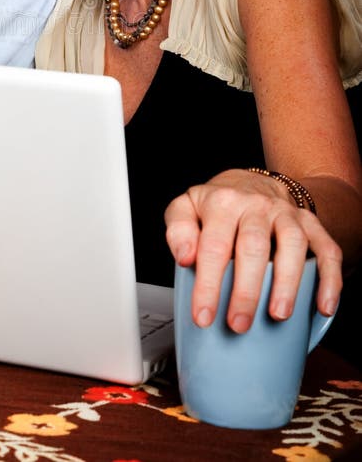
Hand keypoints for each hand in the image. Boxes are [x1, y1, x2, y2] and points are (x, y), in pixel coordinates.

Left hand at [164, 171, 341, 332]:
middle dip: (246, 290)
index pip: (214, 246)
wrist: (252, 182)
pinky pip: (327, 249)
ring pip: (292, 244)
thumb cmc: (218, 205)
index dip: (208, 284)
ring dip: (287, 282)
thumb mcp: (186, 208)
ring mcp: (286, 213)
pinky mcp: (311, 224)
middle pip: (253, 246)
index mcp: (222, 203)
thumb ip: (178, 230)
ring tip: (278, 315)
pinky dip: (330, 278)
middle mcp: (256, 205)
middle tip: (238, 324)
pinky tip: (324, 305)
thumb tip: (184, 257)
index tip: (203, 316)